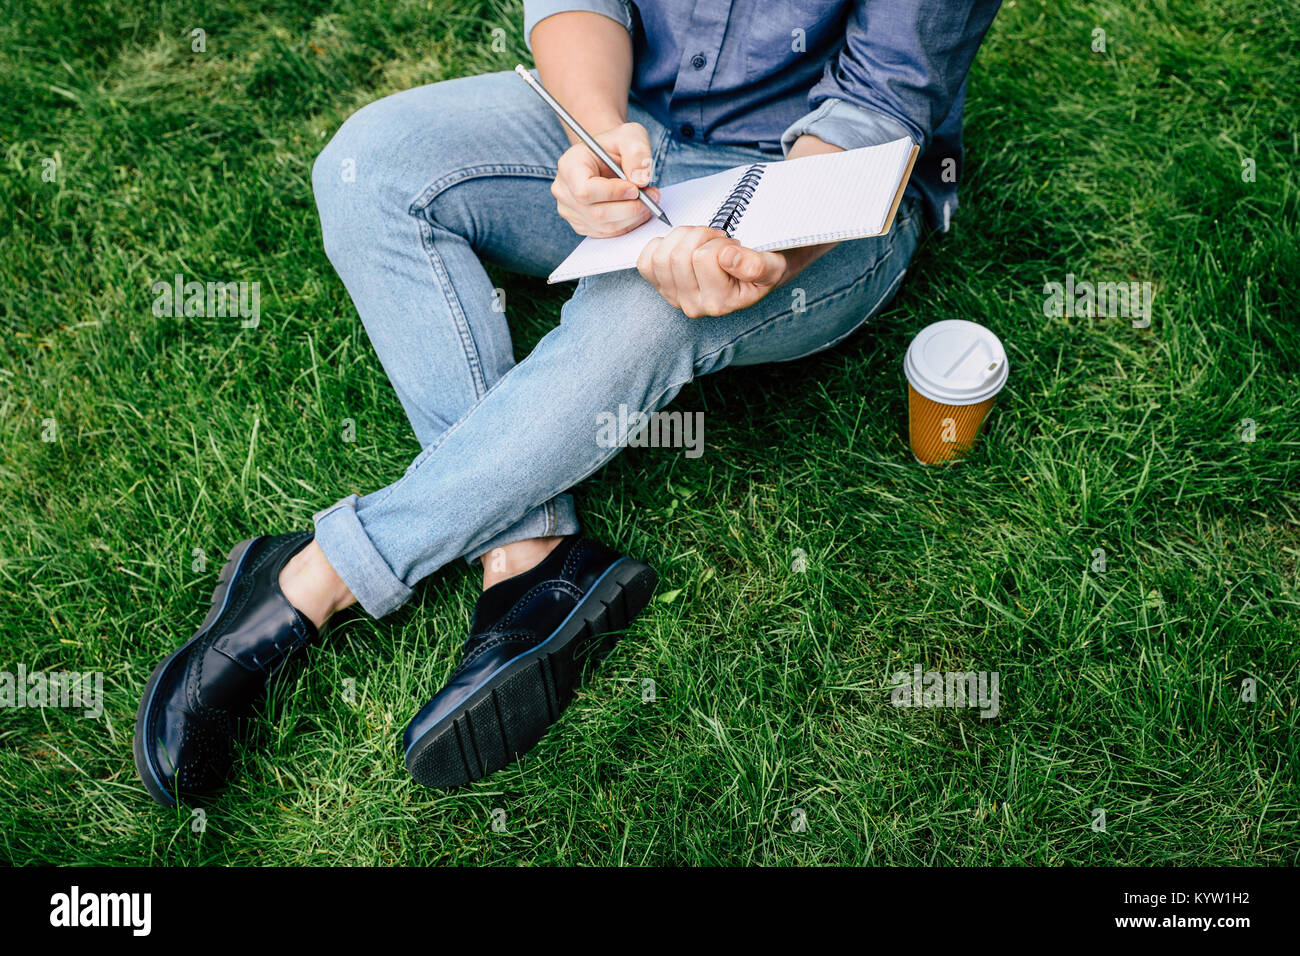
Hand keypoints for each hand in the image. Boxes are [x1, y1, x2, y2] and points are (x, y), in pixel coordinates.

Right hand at [552, 122, 661, 236]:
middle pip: (597, 213)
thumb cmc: (616, 145)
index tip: (636, 188)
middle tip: (653, 196)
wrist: (607, 157)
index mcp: (569, 165)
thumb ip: (637, 152)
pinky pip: (608, 233)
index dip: (613, 193)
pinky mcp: (582, 225)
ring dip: (633, 217)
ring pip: (605, 226)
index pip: (585, 190)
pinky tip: (638, 210)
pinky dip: (628, 224)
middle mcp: (564, 191)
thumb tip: (640, 180)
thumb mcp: (630, 136)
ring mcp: (570, 211)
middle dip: (630, 208)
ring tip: (649, 201)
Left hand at [636, 226, 787, 317]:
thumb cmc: (763, 266)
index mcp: (720, 303)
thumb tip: (729, 259)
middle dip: (700, 236)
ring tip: (704, 242)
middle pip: (679, 256)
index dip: (720, 242)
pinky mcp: (661, 286)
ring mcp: (675, 297)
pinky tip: (682, 247)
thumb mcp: (773, 265)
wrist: (758, 272)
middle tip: (718, 240)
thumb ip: (756, 265)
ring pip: (662, 255)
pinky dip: (661, 245)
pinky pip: (646, 261)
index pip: (705, 257)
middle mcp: (695, 306)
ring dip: (683, 238)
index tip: (735, 246)